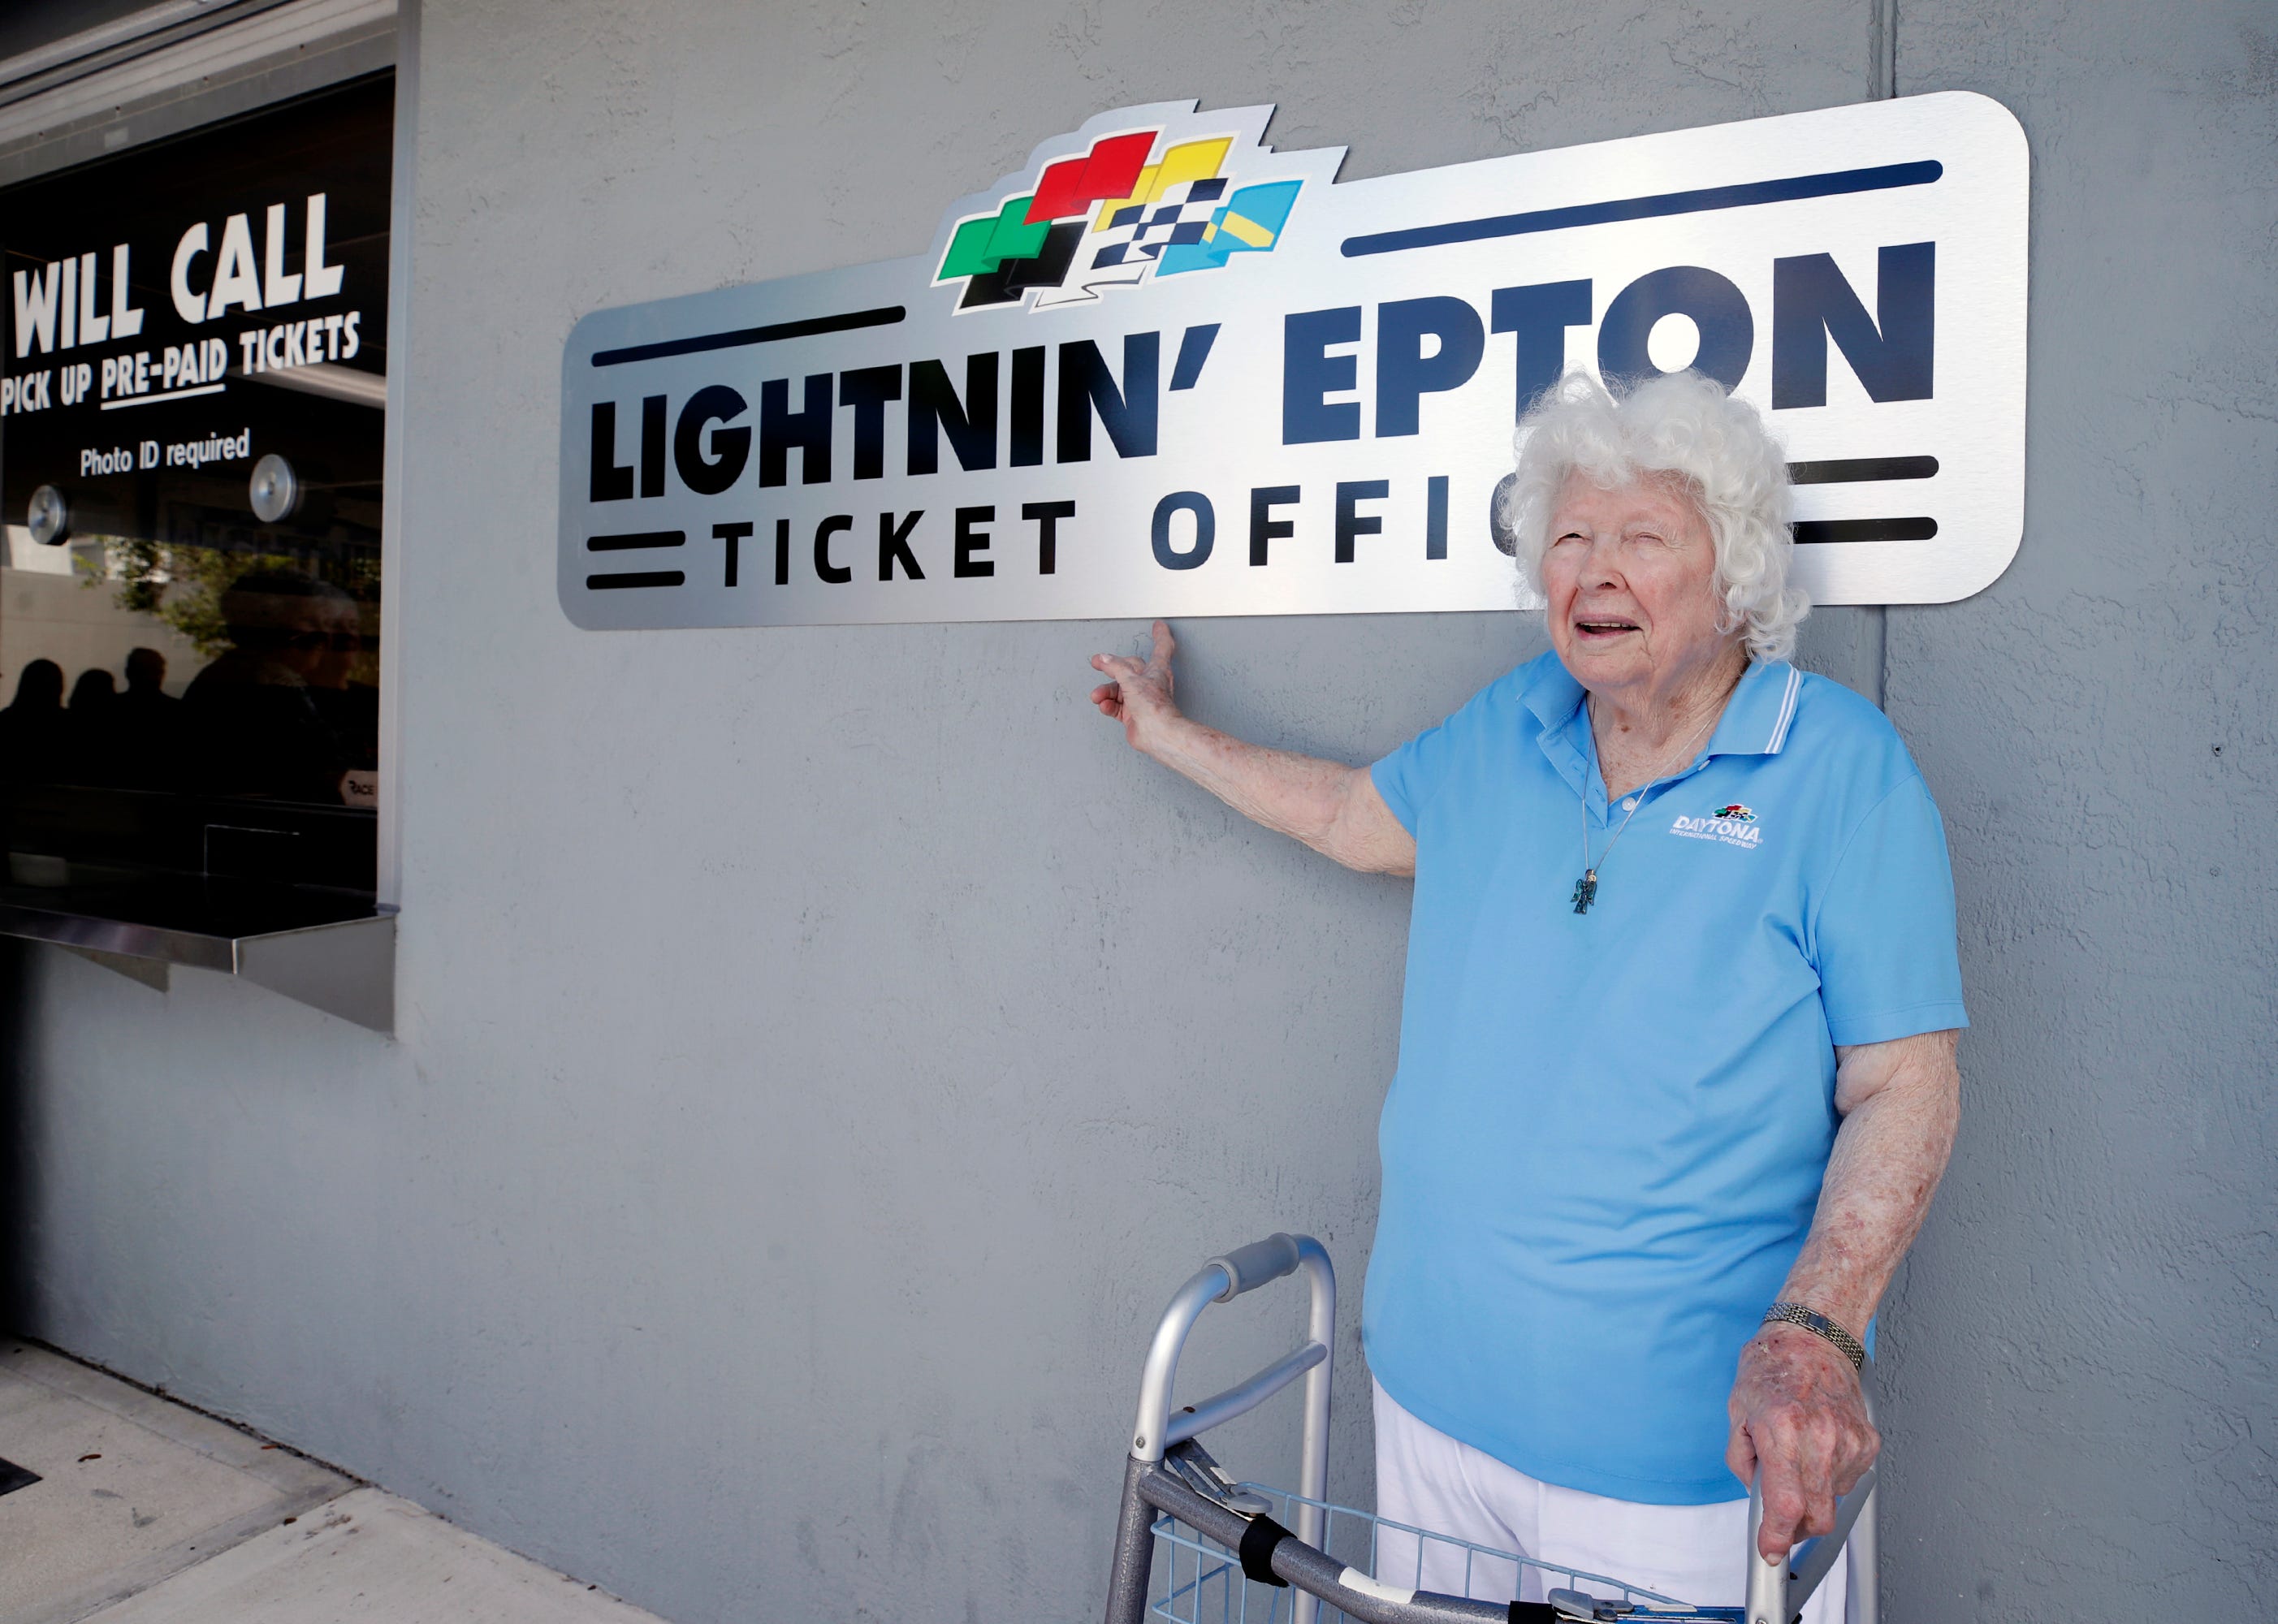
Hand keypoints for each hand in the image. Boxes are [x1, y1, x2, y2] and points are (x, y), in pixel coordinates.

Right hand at [1089, 619, 1181, 751]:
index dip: (1160, 635)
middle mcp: (1149, 683)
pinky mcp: (1132, 714)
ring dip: (1105, 692)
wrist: (1157, 733)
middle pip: (1127, 670)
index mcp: (1156, 670)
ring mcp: (1140, 699)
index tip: (1158, 626)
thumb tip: (1103, 658)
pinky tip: (1104, 705)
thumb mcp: (1131, 679)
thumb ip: (1115, 666)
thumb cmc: (1155, 707)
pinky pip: (1115, 706)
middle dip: (1111, 669)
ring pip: (1118, 689)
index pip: (1162, 647)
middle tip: (1097, 663)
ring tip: (1098, 696)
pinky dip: (1108, 705)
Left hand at [1726, 1322, 1878, 1561]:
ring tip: (1798, 1458)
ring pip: (1834, 1500)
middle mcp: (1820, 1438)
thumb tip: (1755, 1496)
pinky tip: (1818, 1448)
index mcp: (1782, 1430)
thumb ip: (1742, 1459)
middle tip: (1780, 1519)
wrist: (1813, 1337)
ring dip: (1813, 1496)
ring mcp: (1849, 1441)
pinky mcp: (1868, 1442)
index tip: (1771, 1551)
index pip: (1786, 1505)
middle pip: (1818, 1516)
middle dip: (1797, 1528)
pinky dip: (1831, 1476)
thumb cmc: (1772, 1367)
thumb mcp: (1737, 1410)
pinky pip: (1849, 1480)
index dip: (1777, 1538)